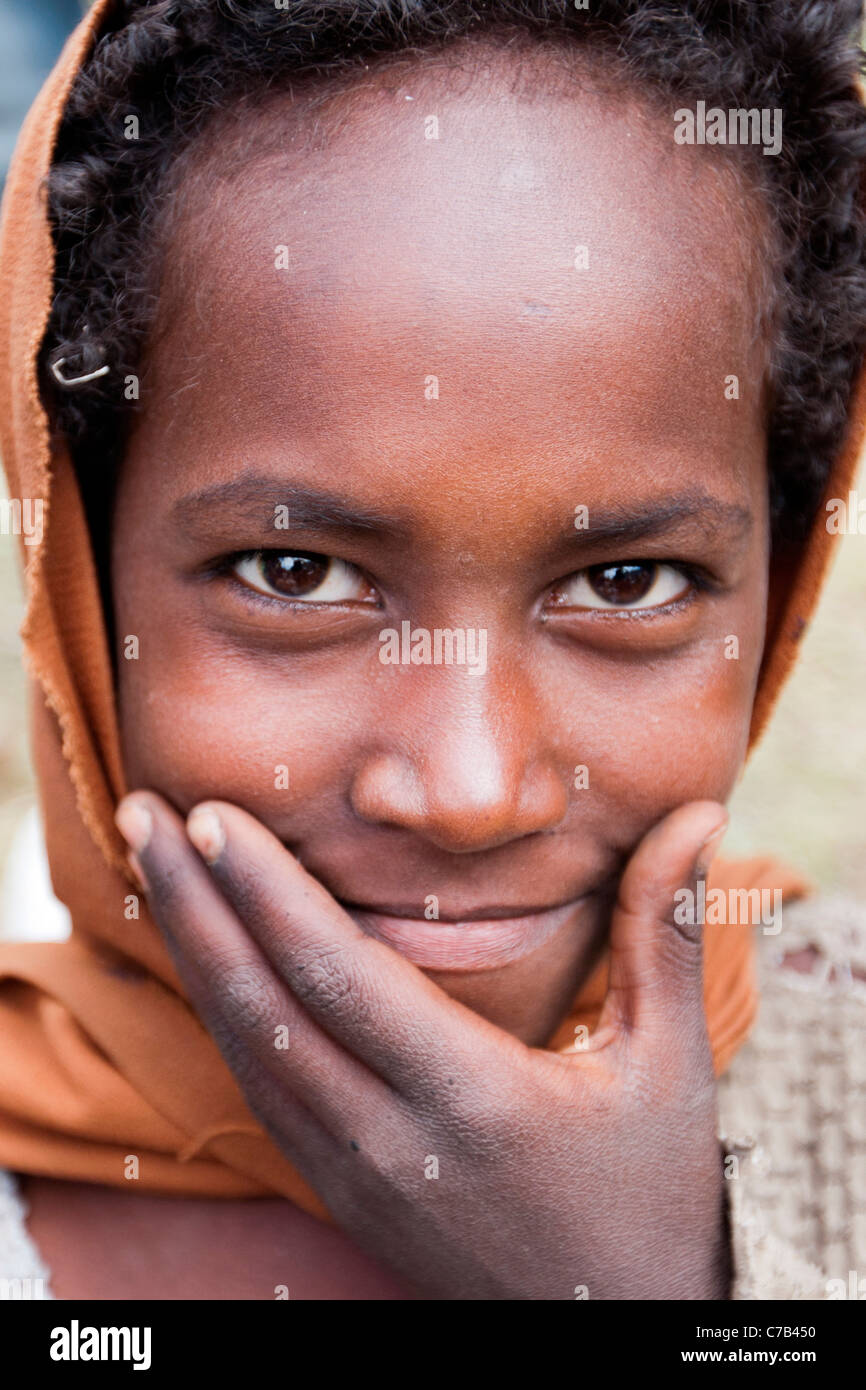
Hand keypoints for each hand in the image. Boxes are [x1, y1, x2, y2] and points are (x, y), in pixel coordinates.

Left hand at [116, 791, 730, 1300]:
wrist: (617, 1326)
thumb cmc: (653, 1189)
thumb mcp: (669, 1062)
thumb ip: (664, 930)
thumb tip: (700, 813)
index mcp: (476, 1100)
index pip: (341, 980)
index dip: (269, 894)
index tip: (217, 817)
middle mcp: (395, 1142)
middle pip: (265, 1008)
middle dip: (196, 904)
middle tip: (144, 816)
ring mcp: (357, 1176)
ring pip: (245, 1052)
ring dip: (193, 954)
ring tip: (155, 868)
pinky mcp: (342, 1192)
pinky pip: (258, 1092)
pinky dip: (220, 1014)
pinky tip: (203, 958)